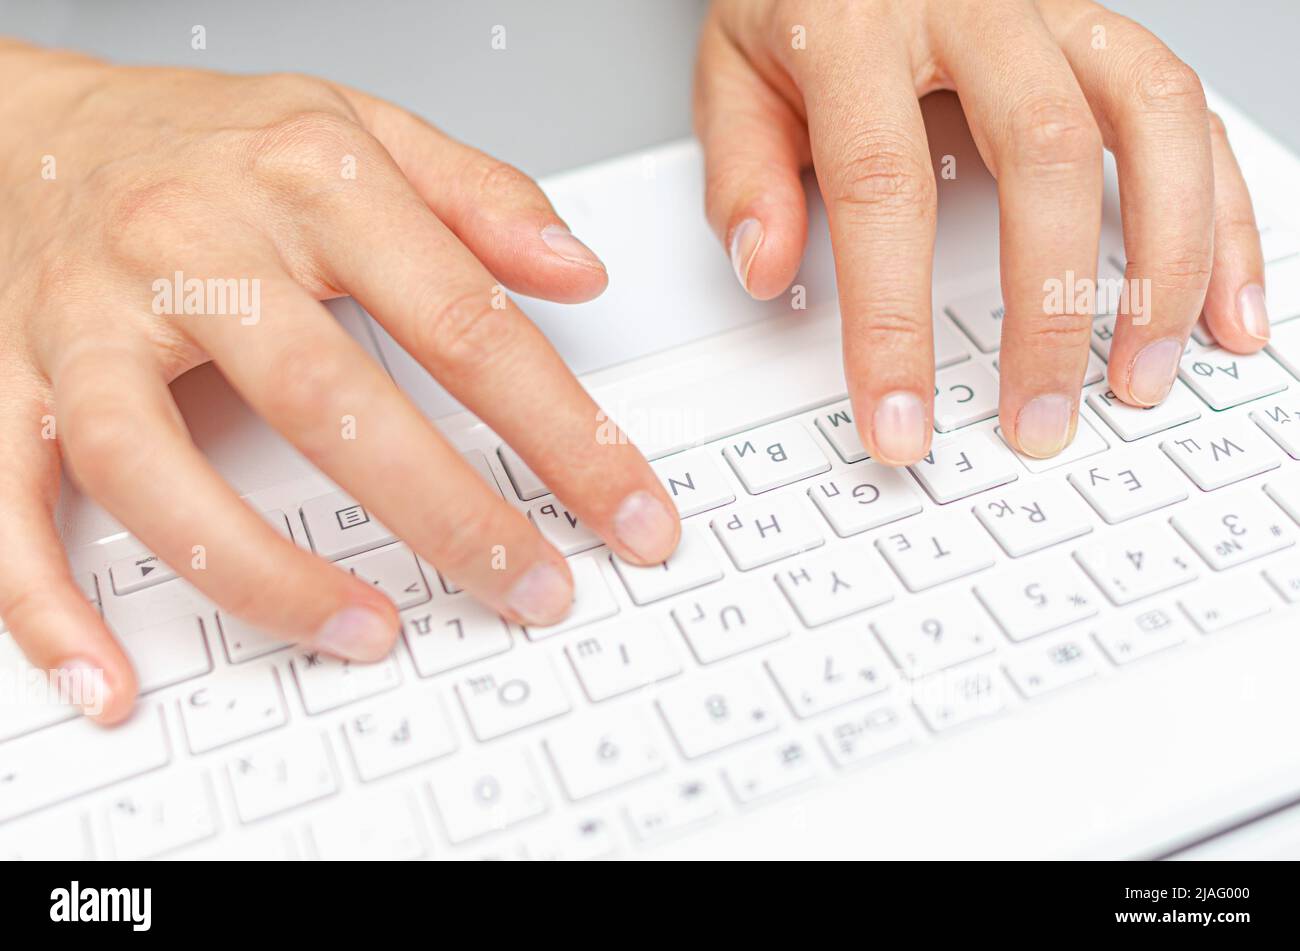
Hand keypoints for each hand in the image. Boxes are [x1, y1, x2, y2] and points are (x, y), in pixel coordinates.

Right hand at [0, 40, 679, 721]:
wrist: (38, 125)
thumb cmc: (214, 139)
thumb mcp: (364, 128)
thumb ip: (481, 196)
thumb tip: (578, 269)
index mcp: (305, 179)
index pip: (463, 322)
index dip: (563, 431)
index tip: (627, 510)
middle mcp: (192, 246)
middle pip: (328, 401)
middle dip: (447, 516)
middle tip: (530, 588)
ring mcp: (89, 323)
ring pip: (160, 472)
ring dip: (269, 576)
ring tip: (370, 633)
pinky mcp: (9, 381)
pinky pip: (10, 505)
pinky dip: (48, 603)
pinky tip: (114, 676)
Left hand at [695, 0, 1265, 461]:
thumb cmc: (798, 3)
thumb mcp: (734, 75)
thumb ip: (744, 171)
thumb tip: (768, 269)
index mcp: (860, 26)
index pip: (881, 186)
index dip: (892, 321)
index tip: (900, 419)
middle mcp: (974, 7)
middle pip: (1041, 153)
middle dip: (1048, 310)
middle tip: (1036, 418)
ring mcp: (1056, 11)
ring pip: (1151, 120)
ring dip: (1164, 262)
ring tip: (1143, 372)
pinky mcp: (1107, 29)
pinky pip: (1190, 110)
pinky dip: (1221, 212)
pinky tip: (1220, 299)